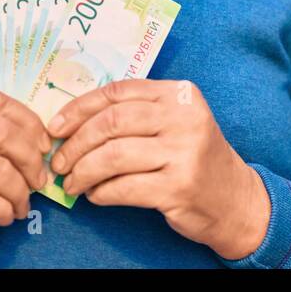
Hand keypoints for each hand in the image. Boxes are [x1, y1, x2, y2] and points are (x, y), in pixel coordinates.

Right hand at [0, 89, 50, 267]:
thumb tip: (29, 134)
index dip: (27, 121)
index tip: (42, 142)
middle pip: (3, 134)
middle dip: (31, 157)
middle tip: (38, 177)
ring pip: (1, 172)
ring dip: (20, 192)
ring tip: (20, 203)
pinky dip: (5, 212)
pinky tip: (4, 216)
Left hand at [47, 79, 270, 259]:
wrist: (235, 199)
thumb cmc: (193, 158)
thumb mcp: (175, 122)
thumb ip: (136, 113)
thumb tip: (72, 123)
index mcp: (179, 94)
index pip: (118, 92)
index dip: (80, 108)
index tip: (56, 127)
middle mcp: (184, 118)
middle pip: (111, 123)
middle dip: (76, 144)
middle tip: (59, 163)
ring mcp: (184, 152)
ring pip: (113, 155)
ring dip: (83, 172)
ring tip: (72, 183)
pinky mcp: (179, 187)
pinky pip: (124, 187)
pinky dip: (102, 193)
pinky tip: (96, 195)